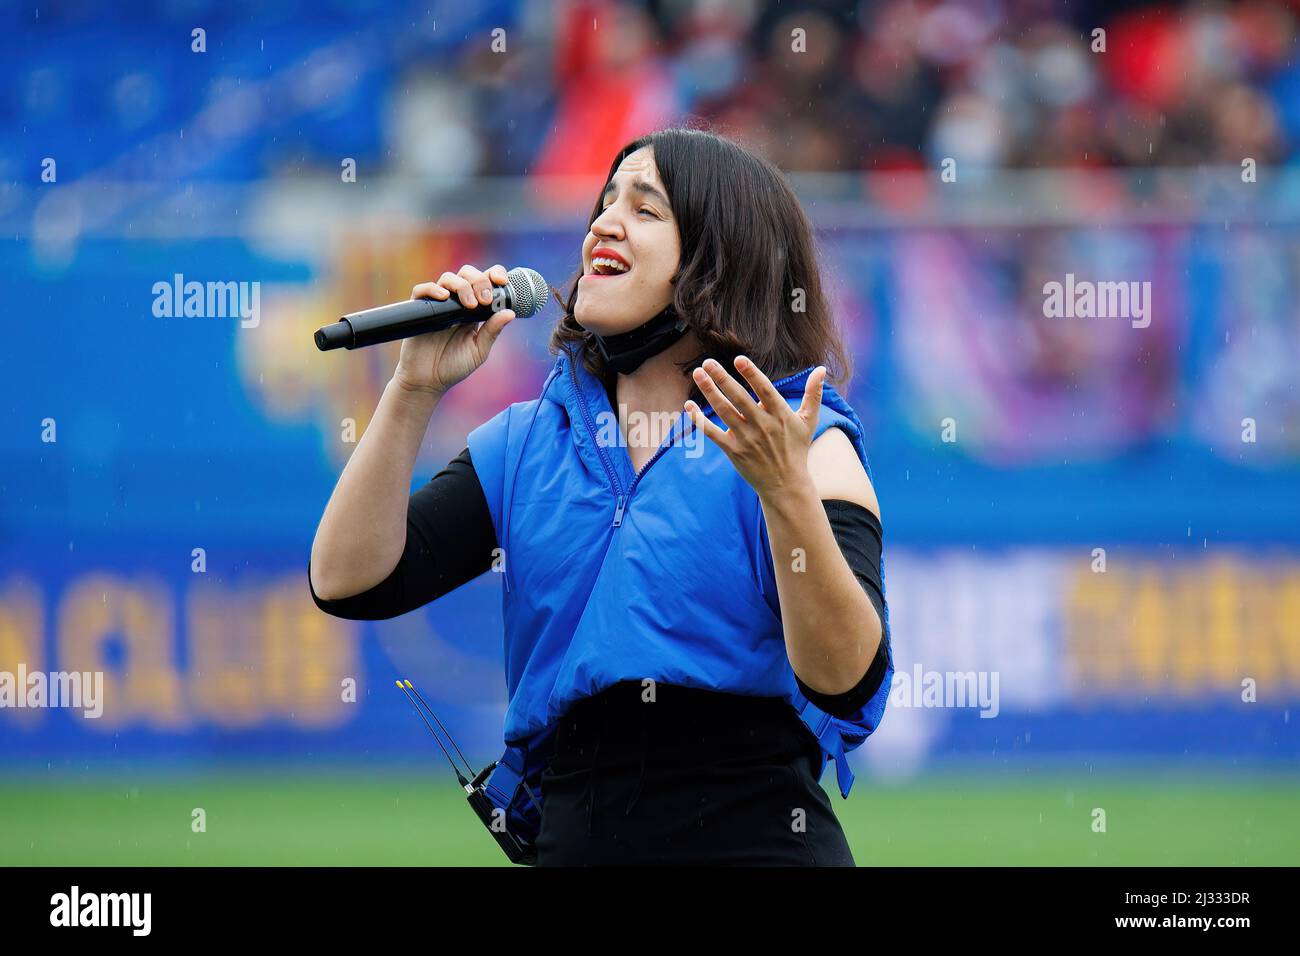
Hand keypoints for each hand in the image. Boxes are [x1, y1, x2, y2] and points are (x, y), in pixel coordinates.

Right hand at [393, 263, 514, 394]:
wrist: (428, 381)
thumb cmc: (453, 366)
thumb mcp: (479, 350)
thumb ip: (492, 331)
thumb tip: (510, 312)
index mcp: (474, 310)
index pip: (485, 281)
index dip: (494, 274)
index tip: (501, 281)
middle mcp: (456, 303)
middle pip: (467, 274)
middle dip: (479, 281)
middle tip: (484, 300)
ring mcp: (438, 305)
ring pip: (448, 278)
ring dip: (462, 286)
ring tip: (469, 305)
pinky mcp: (419, 310)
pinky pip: (422, 290)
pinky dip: (433, 288)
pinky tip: (444, 297)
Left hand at [684, 356, 826, 498]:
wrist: (786, 484)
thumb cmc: (797, 449)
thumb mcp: (809, 421)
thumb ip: (814, 394)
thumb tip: (821, 369)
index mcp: (780, 415)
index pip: (764, 390)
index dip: (751, 374)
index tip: (738, 359)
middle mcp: (762, 425)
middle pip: (739, 398)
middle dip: (723, 378)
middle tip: (708, 362)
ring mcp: (747, 439)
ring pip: (724, 412)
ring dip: (709, 392)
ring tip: (698, 374)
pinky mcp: (734, 451)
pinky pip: (713, 434)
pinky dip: (700, 421)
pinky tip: (689, 406)